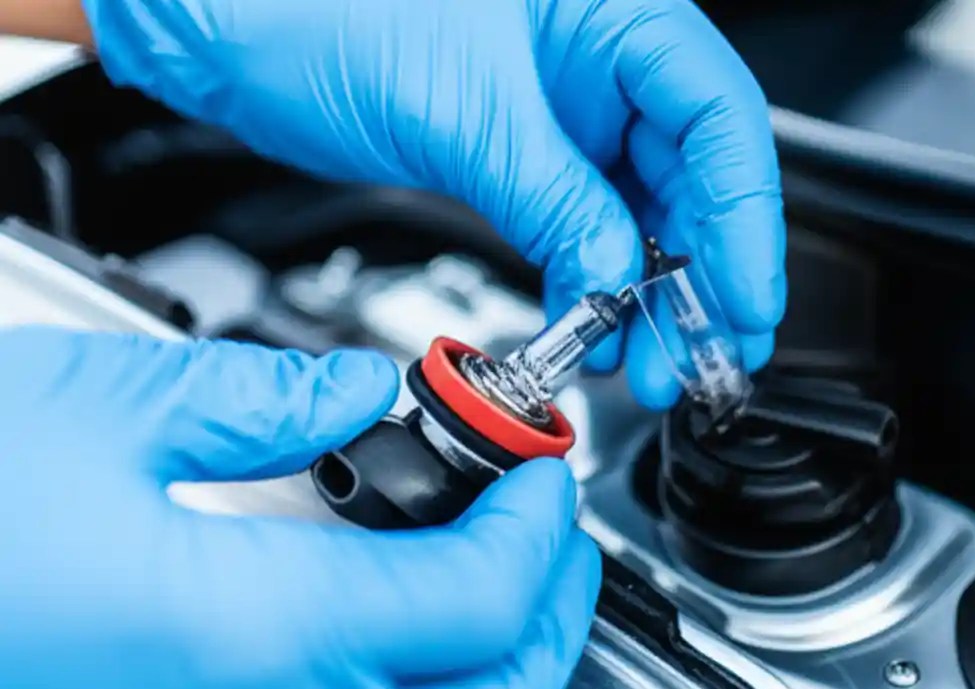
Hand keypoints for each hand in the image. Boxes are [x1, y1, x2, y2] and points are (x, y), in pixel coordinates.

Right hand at [0, 326, 599, 688]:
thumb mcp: (103, 409)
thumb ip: (265, 399)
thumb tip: (357, 386)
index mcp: (259, 640)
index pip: (487, 597)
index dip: (541, 522)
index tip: (539, 463)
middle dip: (551, 614)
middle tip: (546, 530)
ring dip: (491, 670)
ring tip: (485, 581)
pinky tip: (376, 633)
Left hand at [81, 0, 786, 408]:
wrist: (224, 27)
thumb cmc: (320, 9)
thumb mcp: (467, 114)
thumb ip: (560, 203)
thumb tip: (618, 284)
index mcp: (614, 11)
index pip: (718, 118)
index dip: (744, 218)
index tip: (746, 301)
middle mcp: (601, 57)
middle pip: (694, 174)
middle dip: (704, 273)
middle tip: (707, 355)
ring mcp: (565, 108)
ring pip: (644, 210)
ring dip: (653, 293)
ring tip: (653, 363)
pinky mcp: (524, 152)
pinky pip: (587, 223)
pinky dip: (599, 281)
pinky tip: (604, 327)